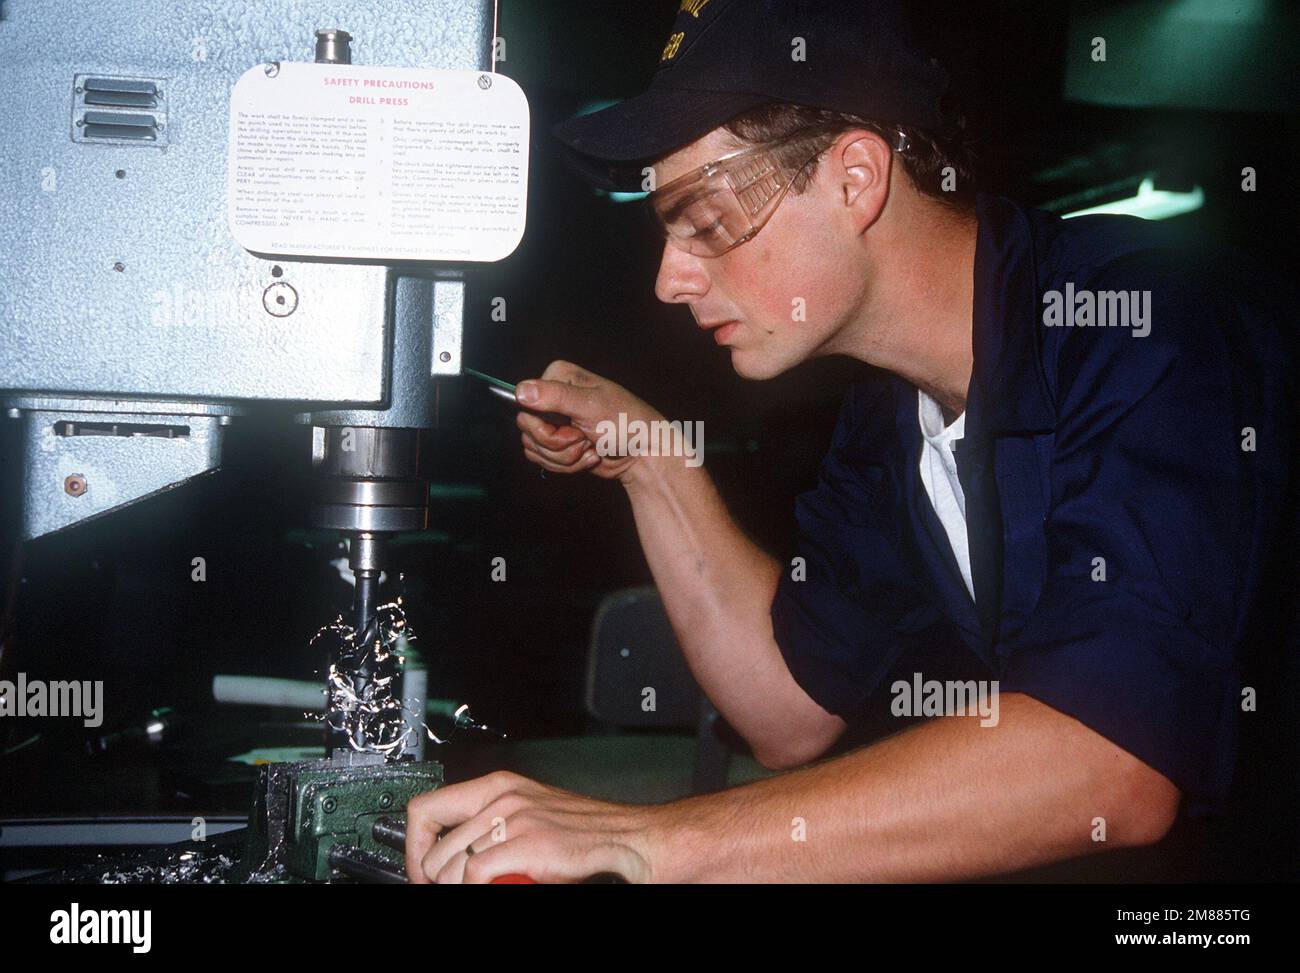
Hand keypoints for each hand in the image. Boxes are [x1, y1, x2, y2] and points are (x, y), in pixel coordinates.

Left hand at [405, 770, 657, 883]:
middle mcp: (501, 798)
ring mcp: (514, 820)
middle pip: (435, 848)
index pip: (425, 808)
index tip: (419, 870)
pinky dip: (476, 888)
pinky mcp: (527, 844)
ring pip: (450, 866)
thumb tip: (447, 852)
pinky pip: (474, 875)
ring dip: (458, 886)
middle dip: (437, 880)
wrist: (623, 839)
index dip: (414, 847)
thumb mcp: (524, 814)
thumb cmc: (577, 831)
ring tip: (483, 886)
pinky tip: (497, 886)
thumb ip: (486, 826)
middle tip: (451, 888)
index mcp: (496, 786)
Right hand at [515, 360, 666, 483]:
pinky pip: (543, 460)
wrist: (644, 452)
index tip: (571, 426)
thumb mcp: (591, 406)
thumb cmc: (627, 422)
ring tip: (590, 447)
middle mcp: (552, 398)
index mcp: (558, 377)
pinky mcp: (558, 444)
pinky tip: (589, 456)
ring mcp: (555, 422)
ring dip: (565, 457)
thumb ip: (555, 396)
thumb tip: (520, 390)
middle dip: (558, 444)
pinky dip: (568, 465)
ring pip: (534, 448)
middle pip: (527, 429)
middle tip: (584, 438)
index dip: (544, 424)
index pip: (524, 403)